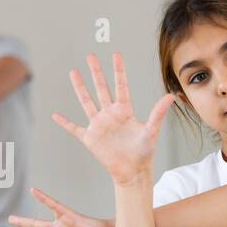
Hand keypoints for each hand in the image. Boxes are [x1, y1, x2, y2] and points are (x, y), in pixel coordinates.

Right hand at [53, 53, 174, 185]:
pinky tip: (55, 115)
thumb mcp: (151, 131)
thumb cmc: (144, 152)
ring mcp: (99, 125)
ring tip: (73, 72)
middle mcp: (110, 114)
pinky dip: (65, 123)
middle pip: (101, 88)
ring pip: (86, 102)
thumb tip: (171, 96)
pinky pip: (74, 128)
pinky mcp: (90, 138)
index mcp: (125, 111)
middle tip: (90, 55)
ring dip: (79, 88)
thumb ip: (158, 113)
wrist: (133, 172)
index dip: (118, 70)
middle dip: (96, 72)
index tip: (116, 54)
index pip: (121, 85)